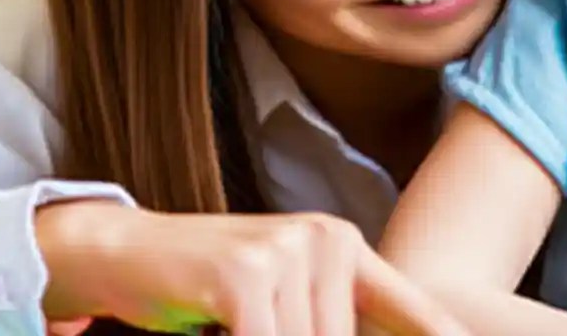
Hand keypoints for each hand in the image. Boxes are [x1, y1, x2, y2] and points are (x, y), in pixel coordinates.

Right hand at [36, 201, 468, 335]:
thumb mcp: (283, 302)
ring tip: (234, 320)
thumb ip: (326, 319)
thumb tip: (352, 334)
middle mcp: (326, 239)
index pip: (414, 308)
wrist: (125, 252)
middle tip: (256, 327)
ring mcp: (287, 251)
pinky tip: (220, 324)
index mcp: (344, 246)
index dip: (440, 333)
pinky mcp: (245, 273)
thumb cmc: (209, 288)